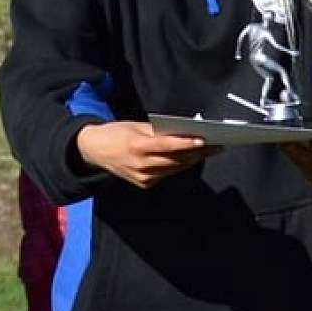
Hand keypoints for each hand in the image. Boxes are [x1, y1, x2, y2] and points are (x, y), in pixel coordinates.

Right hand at [75, 121, 211, 188]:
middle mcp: (140, 164)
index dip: (187, 144)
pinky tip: (191, 158)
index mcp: (137, 146)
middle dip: (198, 152)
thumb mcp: (136, 126)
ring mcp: (142, 177)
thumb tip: (184, 133)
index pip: (167, 146)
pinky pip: (167, 174)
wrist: (94, 150)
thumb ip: (159, 132)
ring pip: (174, 168)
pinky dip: (179, 165)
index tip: (204, 140)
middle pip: (175, 159)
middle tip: (217, 145)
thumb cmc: (117, 133)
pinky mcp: (143, 184)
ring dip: (193, 160)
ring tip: (210, 150)